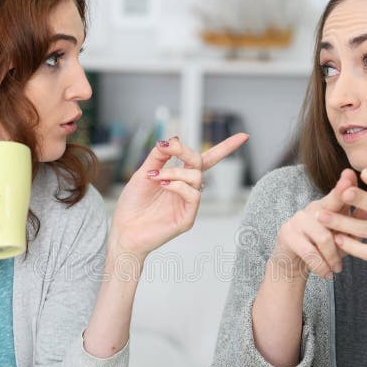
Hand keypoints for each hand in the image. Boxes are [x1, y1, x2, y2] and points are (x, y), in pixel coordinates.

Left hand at [109, 133, 248, 258]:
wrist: (123, 230)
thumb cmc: (132, 205)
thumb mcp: (143, 174)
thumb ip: (158, 157)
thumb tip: (172, 139)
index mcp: (179, 178)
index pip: (206, 160)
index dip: (226, 148)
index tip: (244, 136)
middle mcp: (187, 190)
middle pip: (200, 162)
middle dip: (184, 151)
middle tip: (167, 147)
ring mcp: (189, 205)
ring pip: (195, 177)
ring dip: (174, 172)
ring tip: (155, 177)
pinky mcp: (187, 219)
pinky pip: (193, 196)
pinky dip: (178, 186)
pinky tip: (164, 186)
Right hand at [272, 168, 358, 279]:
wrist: (293, 263)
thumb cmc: (323, 247)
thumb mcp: (342, 235)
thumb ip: (355, 223)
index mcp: (325, 206)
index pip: (336, 195)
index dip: (343, 185)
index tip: (350, 174)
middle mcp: (311, 209)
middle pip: (329, 215)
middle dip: (340, 226)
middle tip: (353, 244)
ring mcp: (297, 220)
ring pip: (323, 238)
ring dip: (332, 257)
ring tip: (337, 269)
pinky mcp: (287, 234)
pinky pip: (309, 252)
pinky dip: (321, 266)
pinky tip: (327, 274)